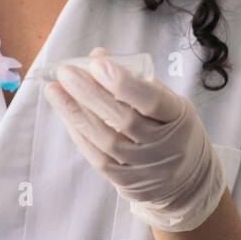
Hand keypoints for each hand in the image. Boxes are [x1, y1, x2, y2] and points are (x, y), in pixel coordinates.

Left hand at [42, 47, 226, 231]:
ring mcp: (144, 167)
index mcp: (178, 118)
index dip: (124, 83)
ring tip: (54, 90)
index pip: (152, 101)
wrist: (185, 180)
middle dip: (91, 93)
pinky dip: (79, 132)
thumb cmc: (171, 129)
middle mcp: (164, 146)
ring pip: (106, 139)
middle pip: (124, 120)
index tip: (97, 64)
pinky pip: (97, 156)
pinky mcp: (126, 182)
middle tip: (66, 72)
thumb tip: (96, 57)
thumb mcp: (168, 103)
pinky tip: (65, 113)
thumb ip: (136, 80)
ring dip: (76, 112)